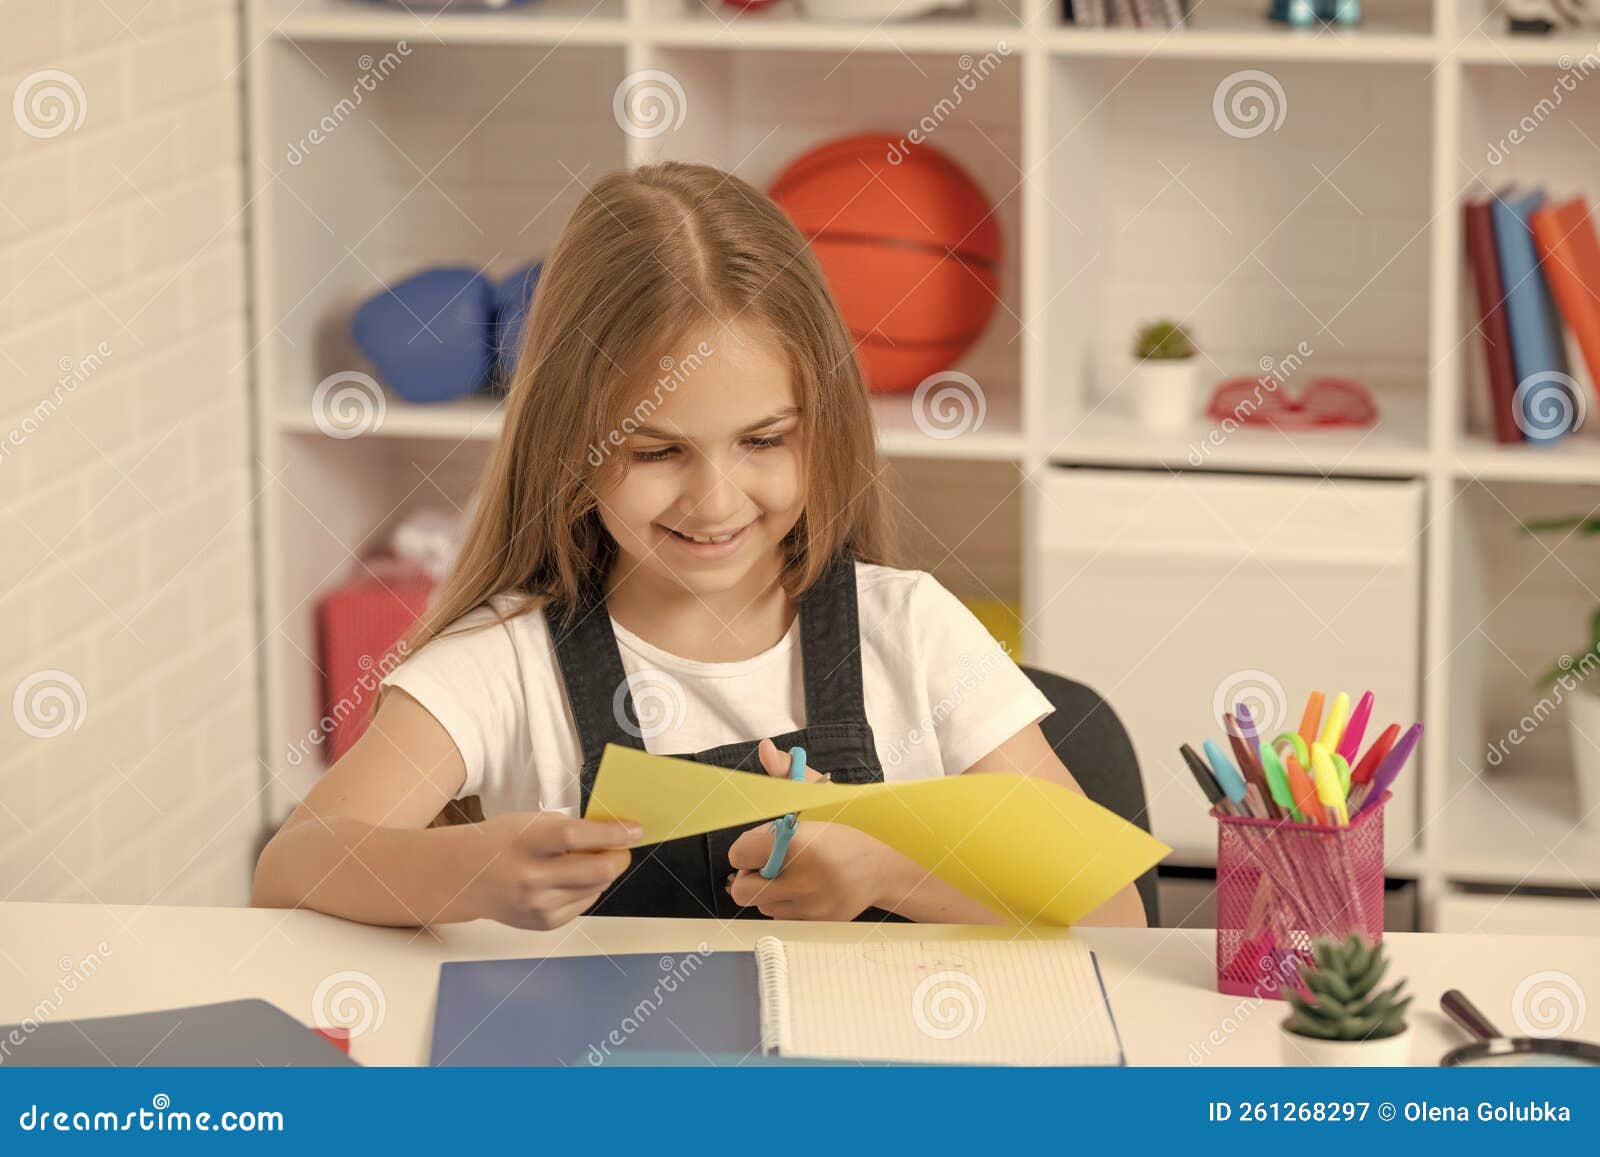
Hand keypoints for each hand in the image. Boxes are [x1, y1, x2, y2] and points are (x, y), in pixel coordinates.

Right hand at [469, 811, 639, 930]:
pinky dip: (588, 889)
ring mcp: (538, 906)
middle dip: (619, 858)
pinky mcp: (544, 923)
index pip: (577, 838)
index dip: (612, 833)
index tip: (634, 829)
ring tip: (586, 860)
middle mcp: (531, 879)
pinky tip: (571, 879)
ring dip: (603, 873)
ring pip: (596, 889)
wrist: (466, 877)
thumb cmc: (502, 842)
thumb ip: (571, 828)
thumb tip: (614, 836)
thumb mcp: (531, 822)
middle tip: (621, 847)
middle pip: (596, 871)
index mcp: (526, 843)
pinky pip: (584, 904)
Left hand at [725, 738, 884, 920]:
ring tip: (793, 870)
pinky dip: (786, 901)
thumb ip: (786, 771)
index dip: (747, 845)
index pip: (740, 853)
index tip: (764, 839)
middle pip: (742, 888)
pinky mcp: (817, 921)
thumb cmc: (849, 824)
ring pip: (761, 904)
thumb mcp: (819, 793)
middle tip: (769, 860)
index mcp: (799, 843)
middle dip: (750, 873)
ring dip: (768, 888)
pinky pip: (781, 916)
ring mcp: (810, 905)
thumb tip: (764, 748)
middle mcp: (803, 878)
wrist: (888, 862)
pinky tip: (805, 884)